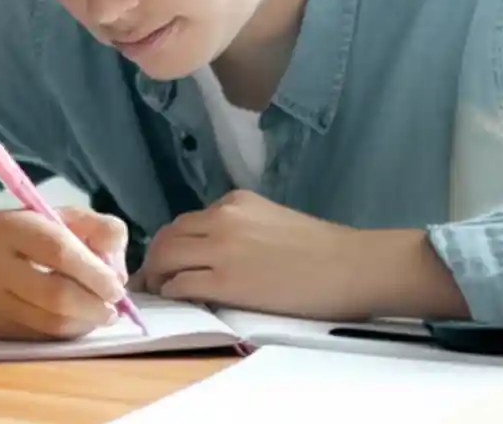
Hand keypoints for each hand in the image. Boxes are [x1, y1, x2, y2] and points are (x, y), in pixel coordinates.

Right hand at [0, 207, 128, 340]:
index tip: (117, 288)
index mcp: (11, 227)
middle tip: (113, 310)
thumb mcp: (69, 217)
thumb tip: (117, 274)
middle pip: (54, 295)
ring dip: (84, 323)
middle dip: (93, 306)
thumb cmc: (34, 233)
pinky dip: (67, 332)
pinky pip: (40, 337)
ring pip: (50, 324)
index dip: (94, 273)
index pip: (58, 251)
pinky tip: (75, 320)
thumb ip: (103, 231)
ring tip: (99, 315)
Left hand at [130, 189, 372, 319]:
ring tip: (157, 291)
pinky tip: (174, 299)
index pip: (186, 222)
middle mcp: (221, 219)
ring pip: (165, 257)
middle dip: (154, 259)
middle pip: (167, 237)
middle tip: (151, 278)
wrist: (351, 266)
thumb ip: (240, 227)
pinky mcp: (225, 281)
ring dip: (156, 276)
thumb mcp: (272, 220)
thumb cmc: (323, 249)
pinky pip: (180, 284)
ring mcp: (221, 249)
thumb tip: (213, 249)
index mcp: (234, 202)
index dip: (171, 244)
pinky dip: (171, 292)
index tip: (167, 260)